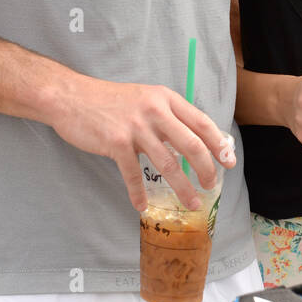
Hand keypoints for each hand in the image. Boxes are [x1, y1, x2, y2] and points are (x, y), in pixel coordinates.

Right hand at [49, 77, 234, 212]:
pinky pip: (132, 174)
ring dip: (182, 188)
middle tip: (211, 185)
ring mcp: (136, 127)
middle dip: (206, 168)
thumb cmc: (110, 101)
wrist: (72, 96)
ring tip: (190, 203)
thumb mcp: (146, 98)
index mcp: (166, 98)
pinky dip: (138, 193)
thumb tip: (193, 142)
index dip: (218, 144)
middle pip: (191, 144)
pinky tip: (142, 205)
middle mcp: (155, 110)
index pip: (201, 122)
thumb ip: (167, 116)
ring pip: (168, 163)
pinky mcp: (116, 143)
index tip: (229, 161)